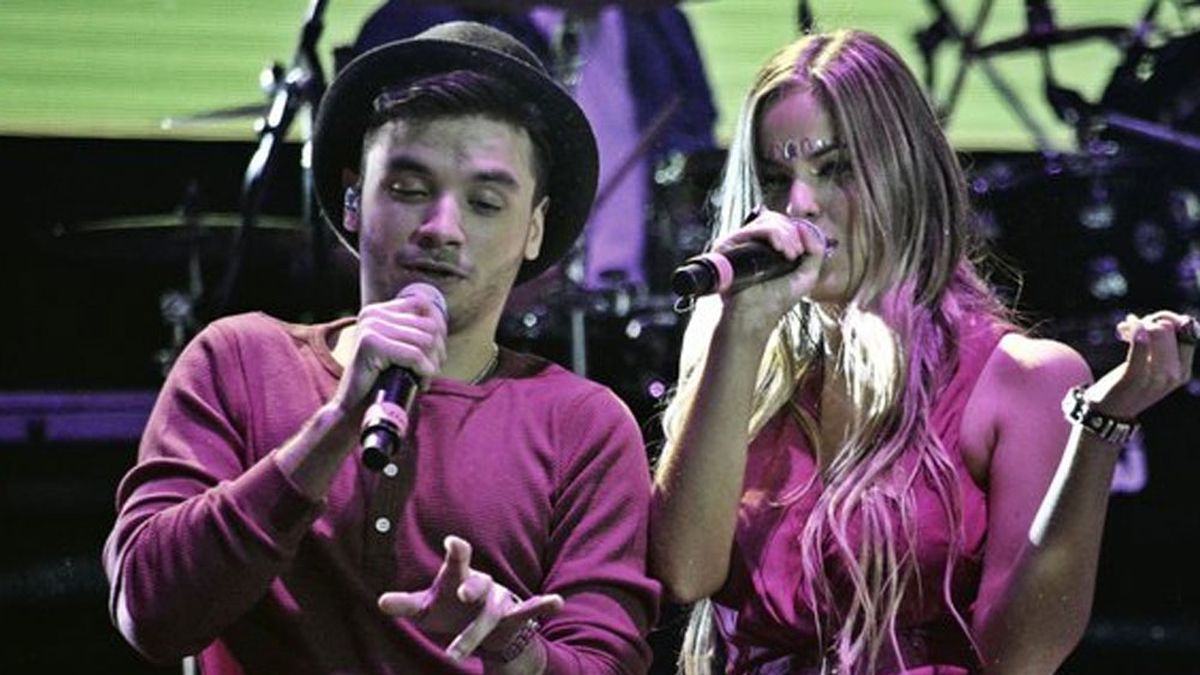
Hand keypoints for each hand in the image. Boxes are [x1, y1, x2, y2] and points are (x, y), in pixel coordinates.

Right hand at [330, 286, 447, 414]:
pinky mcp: (371, 343)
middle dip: (437, 352)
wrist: (354, 409)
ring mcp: (370, 326)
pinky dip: (424, 372)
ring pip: (426, 341)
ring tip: (423, 379)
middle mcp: (372, 314)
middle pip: (429, 326)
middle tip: (429, 372)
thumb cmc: (382, 382)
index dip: (438, 333)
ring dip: (431, 365)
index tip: (434, 356)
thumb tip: (441, 323)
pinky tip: (419, 384)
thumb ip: (417, 331)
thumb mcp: (401, 349)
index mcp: (378, 310)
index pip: (424, 305)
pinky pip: (415, 355)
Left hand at [378, 535, 563, 661]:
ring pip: (492, 613)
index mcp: (458, 578)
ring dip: (477, 632)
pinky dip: (544, 605)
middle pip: (476, 586)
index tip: (453, 542)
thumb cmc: (449, 611)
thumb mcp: (426, 609)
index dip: (456, 552)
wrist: (481, 628)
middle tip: (462, 595)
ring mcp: (499, 598)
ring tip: (456, 655)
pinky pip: (530, 609)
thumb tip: (380, 602)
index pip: (455, 564)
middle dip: (471, 589)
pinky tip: (557, 603)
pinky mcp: (515, 615)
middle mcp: (481, 584)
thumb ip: (406, 604)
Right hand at [716, 208, 831, 331]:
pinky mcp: (729, 244)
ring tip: (790, 255)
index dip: (796, 230)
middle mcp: (751, 241)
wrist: (756, 315)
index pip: (782, 223)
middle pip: (776, 218)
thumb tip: (806, 227)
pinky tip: (780, 250)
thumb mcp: (807, 274)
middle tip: (796, 254)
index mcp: (767, 245)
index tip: (802, 250)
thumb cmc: (778, 299)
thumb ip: (815, 249)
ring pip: (767, 220)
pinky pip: (754, 228)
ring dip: (785, 234)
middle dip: (792, 233)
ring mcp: (739, 241)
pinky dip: (772, 234)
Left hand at [1085, 311, 1195, 418]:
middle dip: (1149, 320)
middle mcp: (1174, 374)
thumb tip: (1163, 318)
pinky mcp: (1133, 377)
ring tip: (1123, 330)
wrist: (1108, 412)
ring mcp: (1156, 377)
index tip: (1148, 324)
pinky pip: (1141, 346)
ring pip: (1155, 331)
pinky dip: (1136, 331)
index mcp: (1183, 371)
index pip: (1186, 330)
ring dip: (1137, 323)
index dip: (1168, 319)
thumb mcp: (1153, 367)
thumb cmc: (1130, 384)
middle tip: (1129, 327)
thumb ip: (1162, 346)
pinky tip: (1128, 326)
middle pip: (1168, 328)